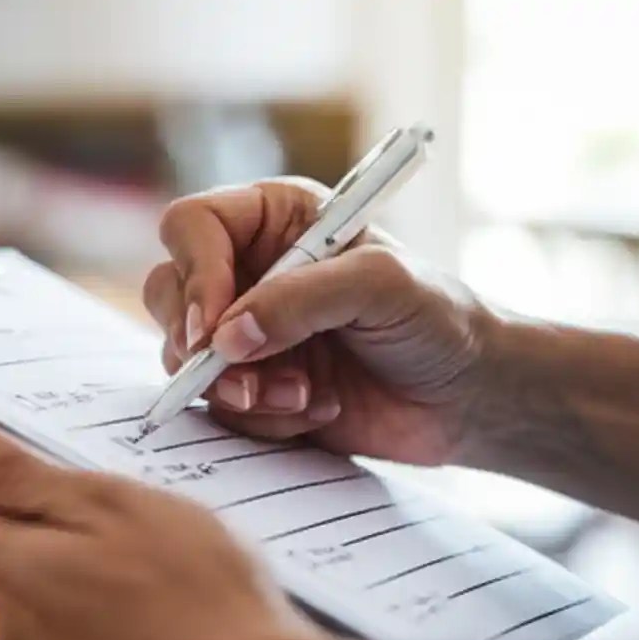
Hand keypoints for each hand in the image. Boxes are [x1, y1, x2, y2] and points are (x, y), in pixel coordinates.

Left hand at [0, 407, 328, 639]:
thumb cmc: (187, 590)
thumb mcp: (101, 501)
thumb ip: (12, 469)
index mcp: (2, 563)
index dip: (55, 472)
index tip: (106, 475)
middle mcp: (13, 619)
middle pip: (34, 536)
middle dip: (85, 517)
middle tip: (149, 516)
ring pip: (72, 577)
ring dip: (114, 561)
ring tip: (174, 561)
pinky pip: (103, 618)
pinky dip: (133, 603)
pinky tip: (179, 601)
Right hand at [143, 179, 498, 464]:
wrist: (469, 397)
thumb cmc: (438, 319)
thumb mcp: (381, 286)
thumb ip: (300, 300)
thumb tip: (226, 336)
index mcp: (276, 220)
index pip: (192, 227)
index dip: (194, 275)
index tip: (215, 329)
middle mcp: (250, 271)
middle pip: (169, 293)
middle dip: (201, 346)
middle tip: (244, 378)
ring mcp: (248, 333)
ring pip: (186, 359)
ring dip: (240, 389)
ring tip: (305, 396)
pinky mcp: (255, 387)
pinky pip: (219, 408)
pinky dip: (262, 419)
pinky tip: (319, 411)